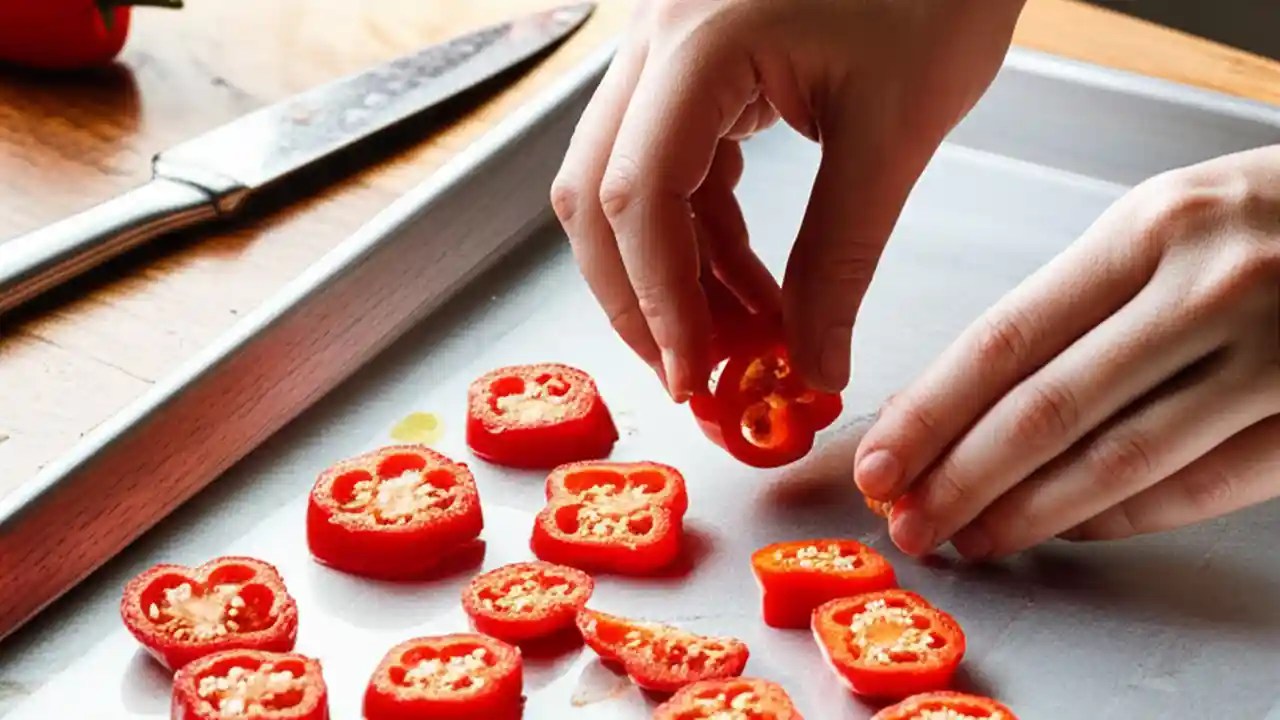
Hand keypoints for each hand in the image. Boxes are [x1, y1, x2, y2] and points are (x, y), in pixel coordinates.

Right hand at [552, 0, 1025, 399]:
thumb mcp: (894, 130)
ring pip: (622, 183)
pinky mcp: (693, 63)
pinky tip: (745, 281)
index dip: (658, 301)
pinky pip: (667, 163)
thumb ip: (842, 256)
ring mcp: (666, 47)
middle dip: (636, 295)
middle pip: (597, 193)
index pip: (639, 196)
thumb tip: (814, 363)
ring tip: (734, 336)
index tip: (693, 375)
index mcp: (698, 41)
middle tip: (689, 370)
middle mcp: (657, 38)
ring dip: (667, 270)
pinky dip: (698, 232)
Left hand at [857, 146, 1279, 557]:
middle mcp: (1209, 290)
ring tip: (971, 537)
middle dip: (960, 478)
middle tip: (907, 521)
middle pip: (1047, 410)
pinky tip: (1065, 529)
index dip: (933, 412)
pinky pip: (1198, 487)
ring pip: (1118, 462)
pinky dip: (1120, 518)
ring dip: (1028, 513)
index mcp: (1151, 230)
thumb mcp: (1168, 222)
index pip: (1007, 339)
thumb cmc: (1273, 218)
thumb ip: (1079, 304)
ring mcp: (1273, 359)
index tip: (881, 459)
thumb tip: (965, 397)